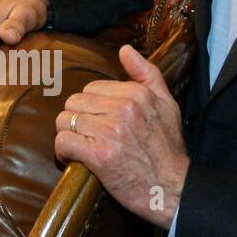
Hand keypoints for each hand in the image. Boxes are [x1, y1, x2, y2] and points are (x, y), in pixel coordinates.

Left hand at [53, 44, 187, 228]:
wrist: (172, 188)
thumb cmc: (168, 148)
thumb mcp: (167, 104)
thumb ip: (146, 74)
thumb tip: (125, 49)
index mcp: (137, 93)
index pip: (91, 89)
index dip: (90, 107)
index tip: (97, 123)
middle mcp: (123, 108)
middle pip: (74, 102)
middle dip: (76, 120)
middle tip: (87, 137)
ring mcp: (110, 131)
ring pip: (65, 120)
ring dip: (68, 135)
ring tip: (80, 147)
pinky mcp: (99, 155)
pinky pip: (64, 141)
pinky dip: (63, 151)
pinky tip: (72, 158)